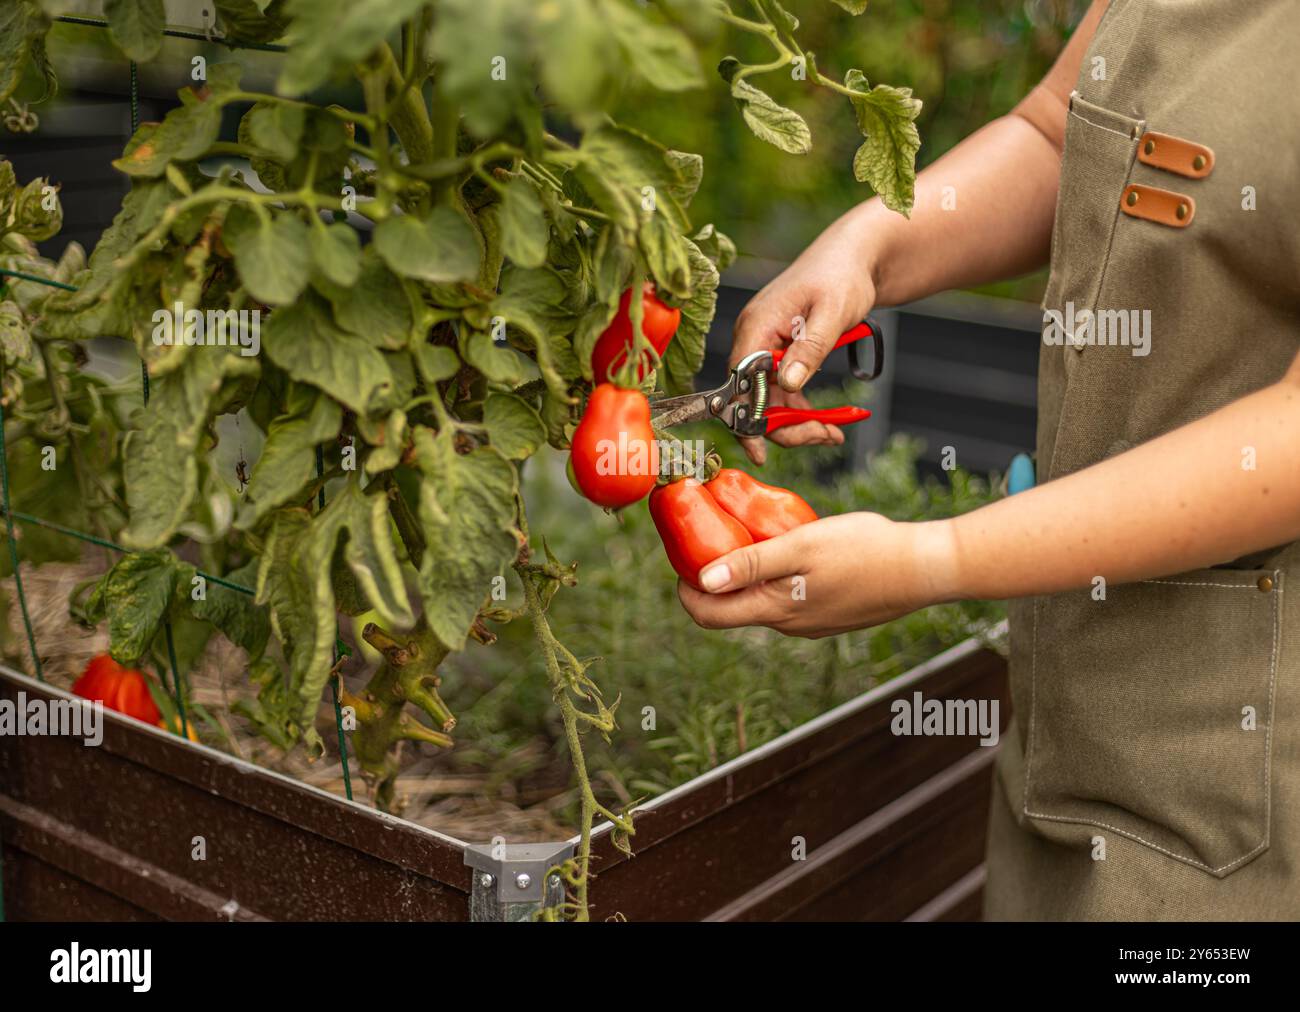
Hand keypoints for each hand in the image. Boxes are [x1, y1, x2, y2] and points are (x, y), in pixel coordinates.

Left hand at [676, 513, 959, 637]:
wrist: (925, 567)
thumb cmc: (865, 550)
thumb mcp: (801, 545)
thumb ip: (751, 563)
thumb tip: (703, 580)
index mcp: (775, 611)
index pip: (709, 616)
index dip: (686, 589)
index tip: (685, 554)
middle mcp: (789, 626)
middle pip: (733, 609)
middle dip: (715, 578)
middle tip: (716, 536)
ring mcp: (811, 625)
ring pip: (763, 603)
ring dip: (749, 575)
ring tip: (754, 535)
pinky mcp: (830, 616)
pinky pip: (789, 601)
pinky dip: (778, 579)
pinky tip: (793, 548)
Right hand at [730, 228, 877, 464]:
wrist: (853, 257)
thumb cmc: (842, 276)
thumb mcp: (832, 313)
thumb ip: (809, 349)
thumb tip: (788, 384)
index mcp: (756, 327)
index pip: (740, 383)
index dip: (748, 420)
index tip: (763, 451)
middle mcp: (752, 339)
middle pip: (754, 399)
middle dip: (786, 426)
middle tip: (826, 435)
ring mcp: (763, 347)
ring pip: (770, 401)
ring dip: (798, 422)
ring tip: (834, 431)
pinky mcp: (778, 353)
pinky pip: (782, 391)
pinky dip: (802, 409)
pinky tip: (828, 421)